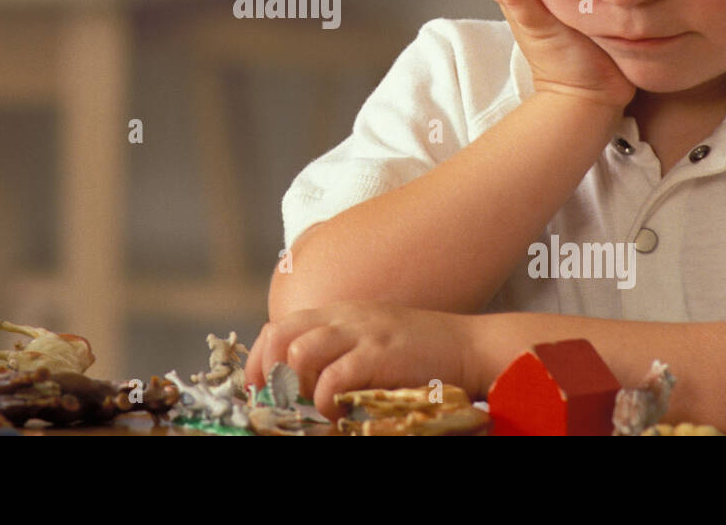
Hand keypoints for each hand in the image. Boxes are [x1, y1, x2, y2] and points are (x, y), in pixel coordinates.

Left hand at [244, 302, 476, 420]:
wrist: (468, 346)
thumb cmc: (421, 349)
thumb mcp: (371, 336)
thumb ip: (338, 346)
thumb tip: (301, 377)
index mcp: (338, 313)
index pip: (279, 326)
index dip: (258, 359)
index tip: (256, 388)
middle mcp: (343, 317)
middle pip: (279, 334)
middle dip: (267, 372)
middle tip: (277, 402)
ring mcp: (361, 333)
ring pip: (300, 352)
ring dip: (297, 387)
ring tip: (312, 407)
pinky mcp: (379, 355)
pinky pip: (334, 377)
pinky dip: (326, 400)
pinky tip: (337, 412)